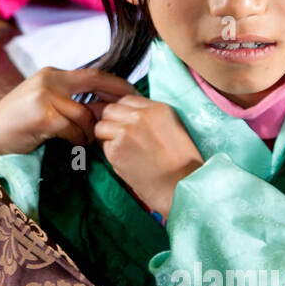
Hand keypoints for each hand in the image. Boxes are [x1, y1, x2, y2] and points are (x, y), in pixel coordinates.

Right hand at [0, 66, 138, 158]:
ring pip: (84, 114)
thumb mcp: (44, 104)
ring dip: (90, 132)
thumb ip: (69, 101)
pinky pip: (73, 130)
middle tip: (130, 112)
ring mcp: (45, 96)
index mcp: (51, 74)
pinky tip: (73, 145)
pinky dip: (77, 140)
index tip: (133, 93)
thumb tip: (104, 108)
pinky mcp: (43, 116)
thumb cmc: (17, 125)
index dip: (116, 83)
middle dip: (116, 97)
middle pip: (94, 83)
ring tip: (87, 141)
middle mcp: (49, 79)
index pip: (93, 74)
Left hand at [93, 94, 202, 217]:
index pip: (127, 99)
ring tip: (123, 151)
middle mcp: (141, 115)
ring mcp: (126, 130)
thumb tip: (129, 116)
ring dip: (107, 137)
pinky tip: (126, 162)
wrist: (183, 186)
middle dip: (112, 122)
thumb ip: (151, 118)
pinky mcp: (116, 148)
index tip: (126, 124)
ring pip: (101, 126)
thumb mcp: (173, 129)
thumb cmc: (182, 165)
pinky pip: (103, 145)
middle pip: (110, 109)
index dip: (123, 113)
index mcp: (159, 108)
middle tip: (120, 139)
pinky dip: (109, 153)